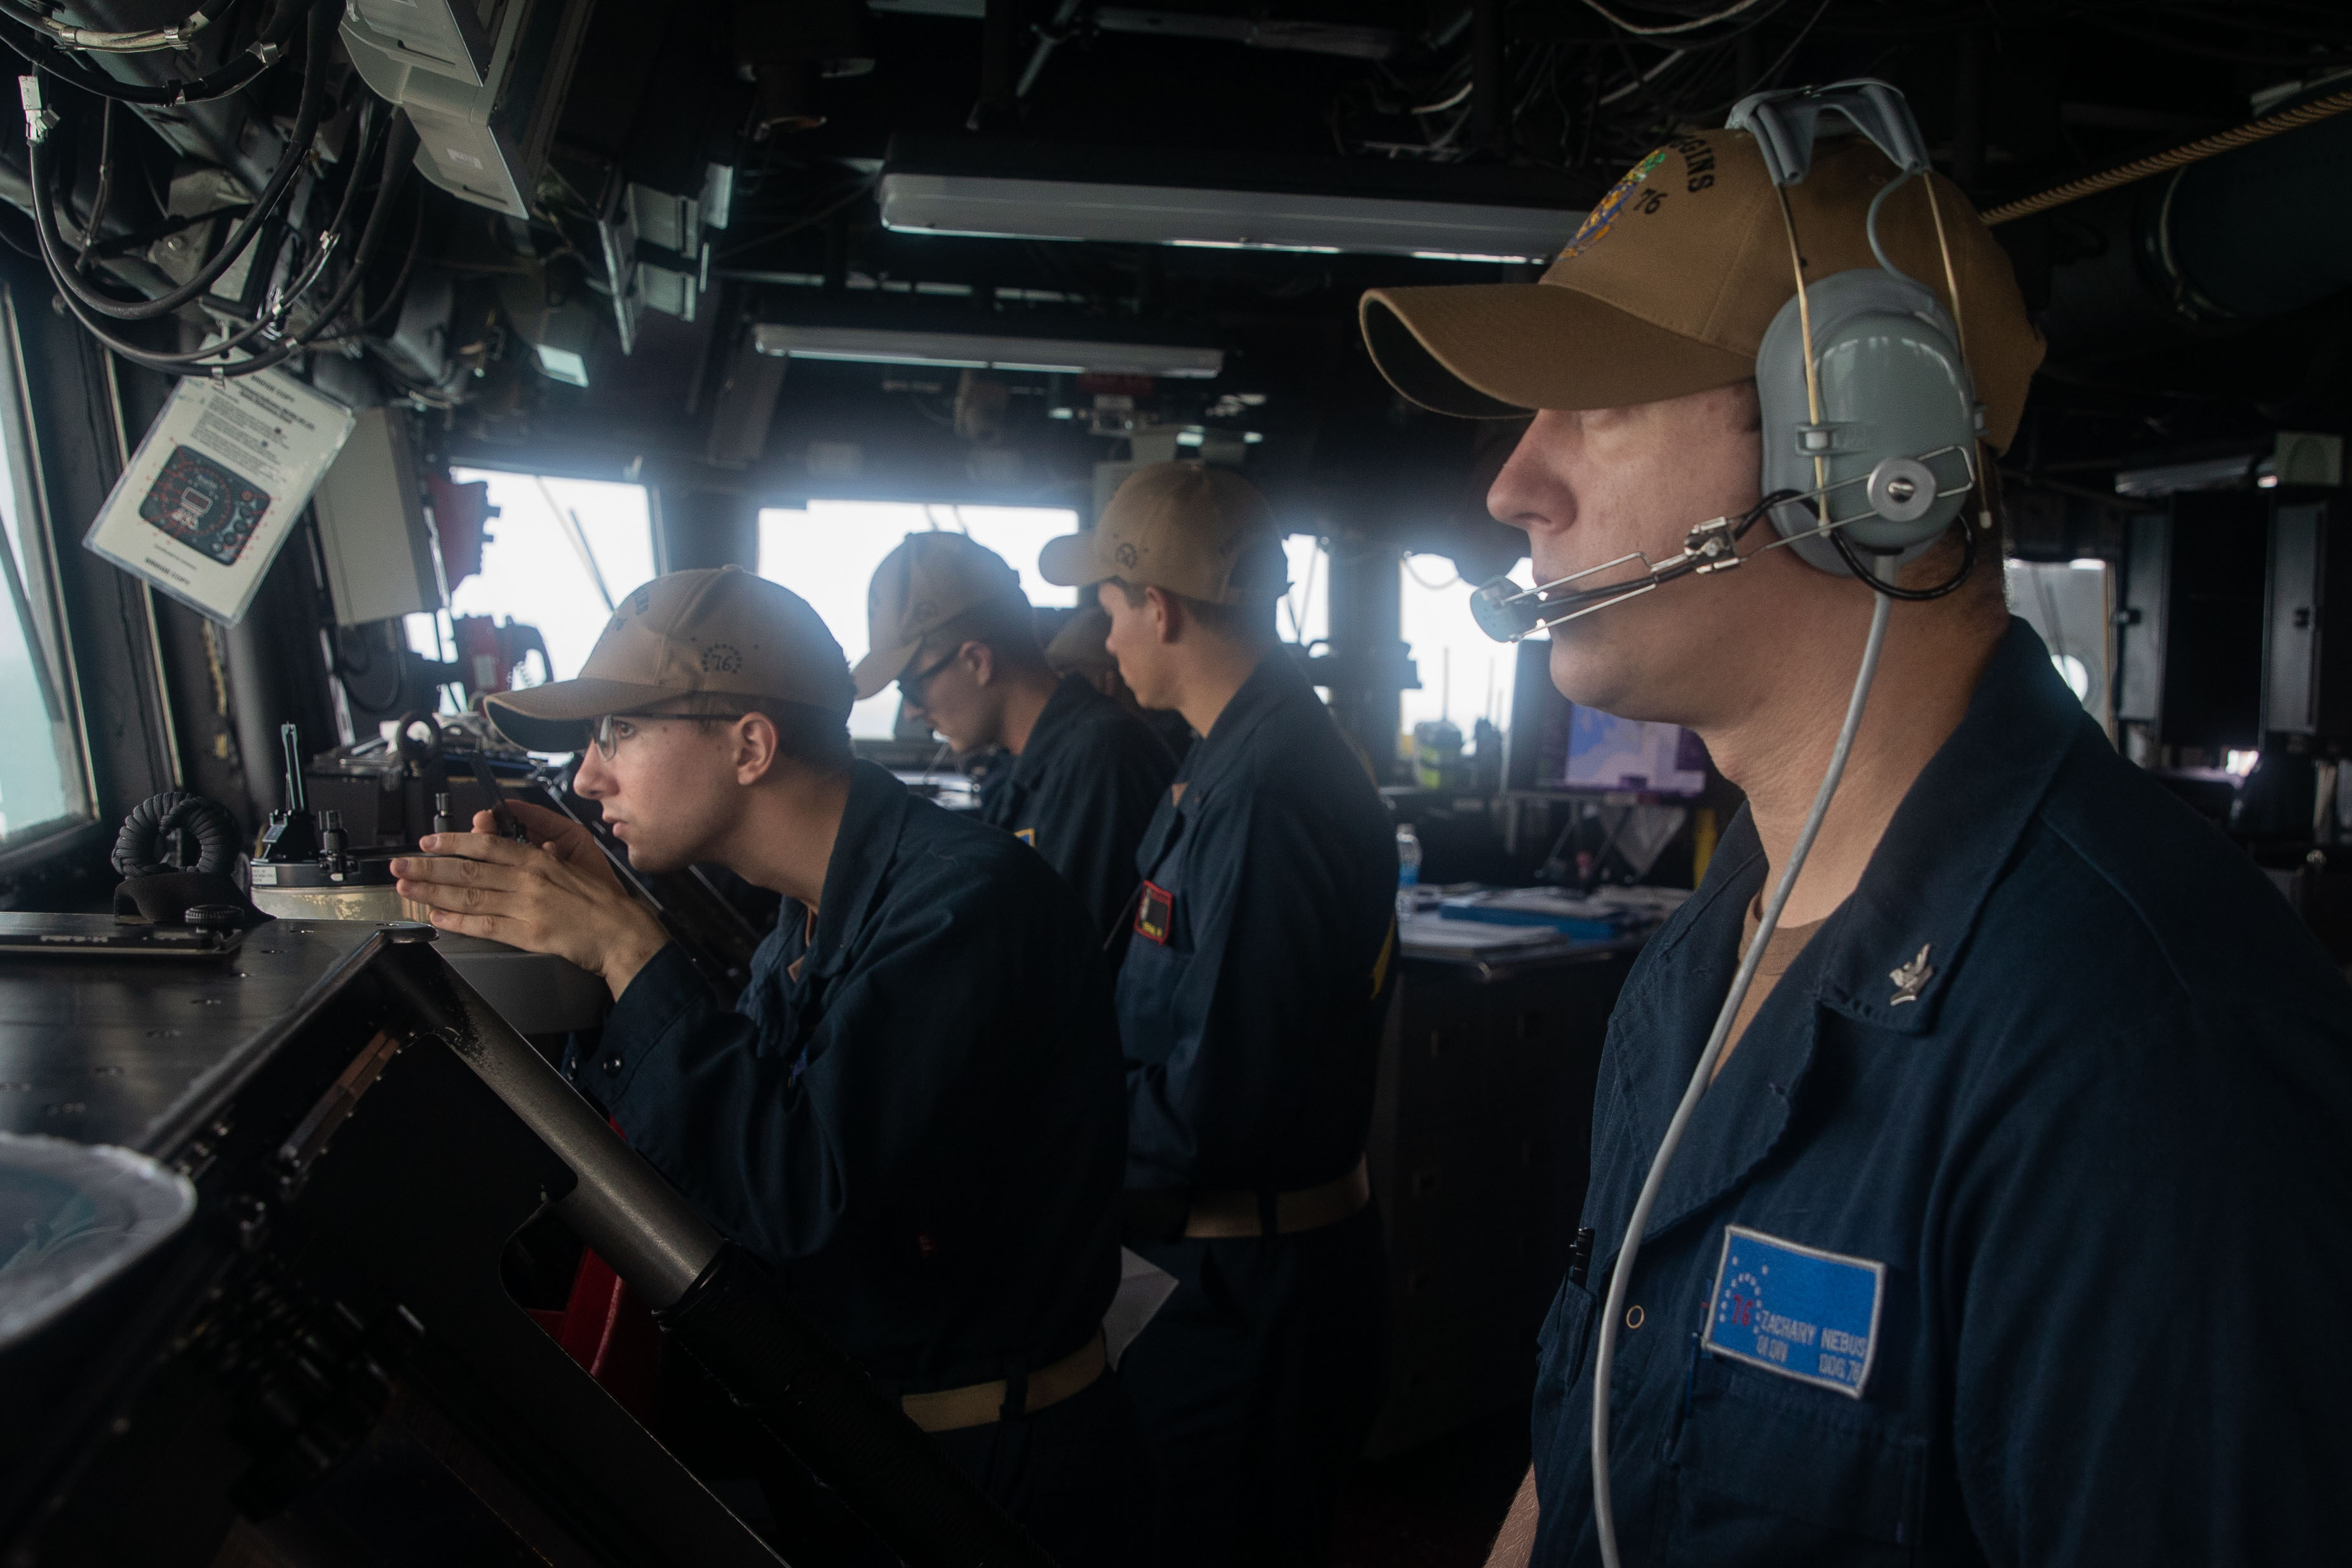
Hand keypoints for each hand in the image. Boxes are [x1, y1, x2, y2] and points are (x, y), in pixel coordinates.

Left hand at [391, 811, 669, 997]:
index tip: (429, 842)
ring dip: (433, 893)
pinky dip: (456, 923)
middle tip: (400, 865)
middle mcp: (528, 880)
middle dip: (429, 868)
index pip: (487, 846)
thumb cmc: (601, 899)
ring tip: (407, 890)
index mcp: (539, 859)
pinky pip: (484, 926)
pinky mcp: (527, 934)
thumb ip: (542, 848)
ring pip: (470, 897)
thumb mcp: (575, 860)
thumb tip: (517, 838)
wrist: (622, 933)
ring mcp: (526, 908)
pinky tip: (436, 918)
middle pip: (468, 871)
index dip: (453, 843)